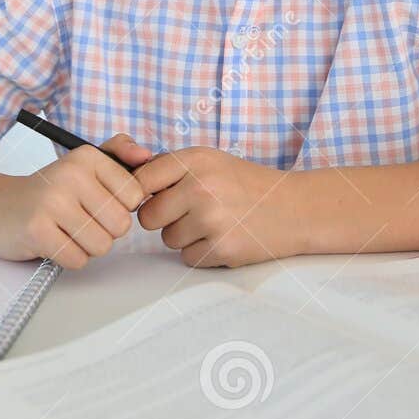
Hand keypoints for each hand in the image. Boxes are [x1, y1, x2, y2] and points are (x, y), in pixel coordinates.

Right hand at [0, 134, 152, 268]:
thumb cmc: (48, 191)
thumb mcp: (83, 164)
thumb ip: (119, 154)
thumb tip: (146, 155)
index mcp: (87, 157)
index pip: (135, 196)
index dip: (119, 207)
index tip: (96, 202)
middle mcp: (71, 175)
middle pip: (121, 225)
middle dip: (104, 231)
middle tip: (78, 220)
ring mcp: (52, 202)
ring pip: (101, 245)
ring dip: (87, 246)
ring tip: (65, 230)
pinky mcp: (37, 230)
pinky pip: (77, 260)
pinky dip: (68, 258)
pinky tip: (53, 241)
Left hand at [135, 147, 294, 266]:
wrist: (294, 208)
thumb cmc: (245, 184)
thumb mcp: (209, 161)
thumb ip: (169, 169)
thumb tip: (124, 182)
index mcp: (195, 160)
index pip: (141, 180)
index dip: (140, 193)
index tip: (150, 198)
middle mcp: (201, 187)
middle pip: (148, 216)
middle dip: (162, 219)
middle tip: (188, 212)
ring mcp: (211, 220)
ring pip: (167, 239)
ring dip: (184, 236)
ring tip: (214, 222)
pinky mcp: (221, 249)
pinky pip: (187, 257)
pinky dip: (201, 252)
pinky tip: (223, 237)